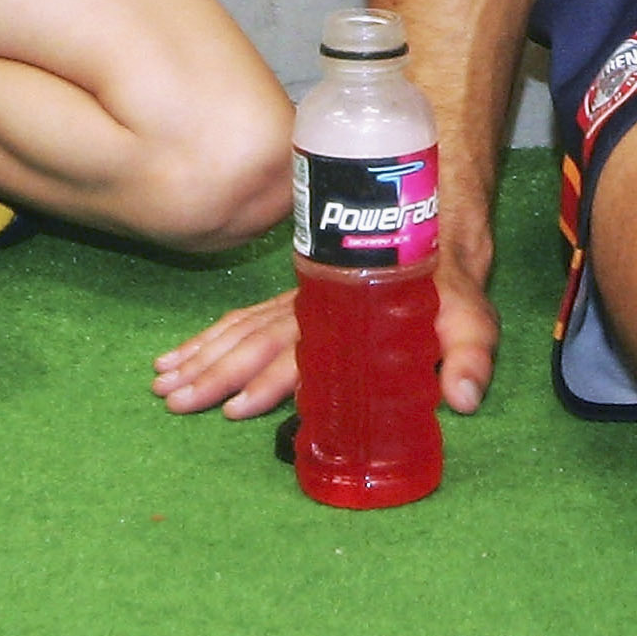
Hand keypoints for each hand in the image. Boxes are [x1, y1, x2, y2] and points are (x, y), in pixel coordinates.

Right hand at [151, 251, 503, 420]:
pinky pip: (244, 318)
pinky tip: (183, 354)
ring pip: (243, 328)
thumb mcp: (474, 321)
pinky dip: (212, 336)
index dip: (274, 382)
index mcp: (353, 319)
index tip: (237, 407)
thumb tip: (463, 401)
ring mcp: (301, 303)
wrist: (436, 228)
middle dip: (216, 372)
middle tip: (173, 399)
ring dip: (203, 355)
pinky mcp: (294, 301)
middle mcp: (317, 309)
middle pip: (259, 342)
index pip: (306, 353)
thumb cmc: (452, 289)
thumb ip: (471, 358)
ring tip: (162, 381)